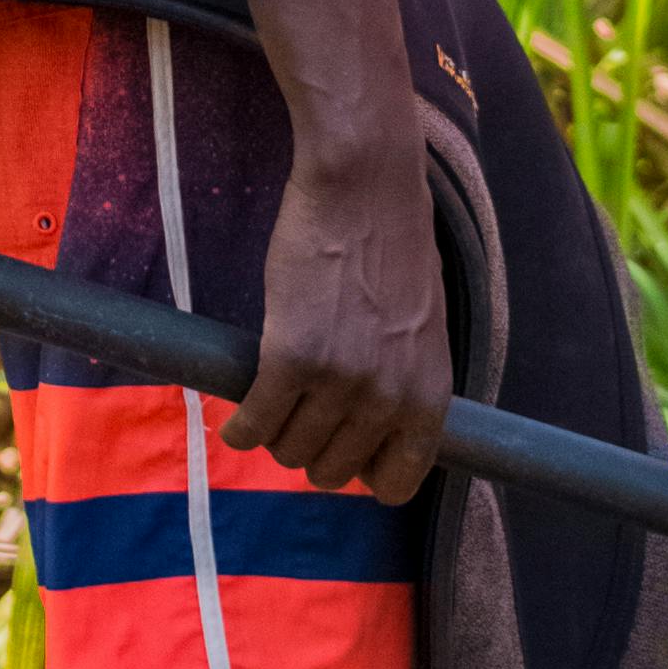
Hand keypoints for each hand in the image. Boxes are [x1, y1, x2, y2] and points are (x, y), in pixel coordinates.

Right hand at [237, 0, 451, 503]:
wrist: (363, 186)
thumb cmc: (391, 244)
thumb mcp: (422, 325)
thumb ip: (404, 380)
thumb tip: (376, 426)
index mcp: (429, 394)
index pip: (399, 482)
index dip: (365, 474)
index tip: (343, 453)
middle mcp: (388, 397)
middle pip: (333, 472)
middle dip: (309, 452)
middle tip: (296, 417)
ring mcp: (341, 381)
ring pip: (290, 451)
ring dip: (273, 436)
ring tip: (269, 405)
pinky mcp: (291, 358)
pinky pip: (255, 424)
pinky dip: (240, 427)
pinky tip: (238, 414)